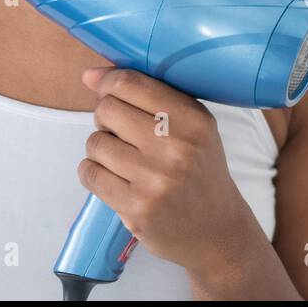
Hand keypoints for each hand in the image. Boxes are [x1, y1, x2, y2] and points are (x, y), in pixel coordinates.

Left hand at [77, 66, 259, 276]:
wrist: (217, 231)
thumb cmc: (200, 171)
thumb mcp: (194, 126)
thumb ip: (148, 95)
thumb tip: (90, 75)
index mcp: (192, 120)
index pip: (131, 84)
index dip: (108, 82)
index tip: (101, 86)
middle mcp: (175, 147)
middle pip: (107, 110)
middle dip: (106, 118)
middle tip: (121, 132)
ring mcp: (154, 180)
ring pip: (95, 142)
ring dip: (101, 149)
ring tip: (122, 159)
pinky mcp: (136, 208)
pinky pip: (90, 174)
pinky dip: (93, 172)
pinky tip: (113, 177)